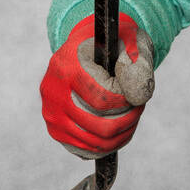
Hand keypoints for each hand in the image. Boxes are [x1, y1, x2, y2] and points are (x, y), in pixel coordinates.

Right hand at [40, 11, 154, 159]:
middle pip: (100, 126)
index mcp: (66, 65)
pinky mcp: (55, 128)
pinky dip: (109, 144)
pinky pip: (86, 149)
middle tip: (139, 106)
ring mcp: (51, 112)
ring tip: (132, 115)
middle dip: (129, 119)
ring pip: (96, 142)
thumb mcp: (131, 40)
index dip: (128, 102)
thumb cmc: (114, 41)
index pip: (102, 100)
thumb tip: (137, 98)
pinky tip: (120, 128)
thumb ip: (138, 64)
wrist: (89, 44)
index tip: (138, 93)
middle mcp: (52, 91)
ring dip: (122, 133)